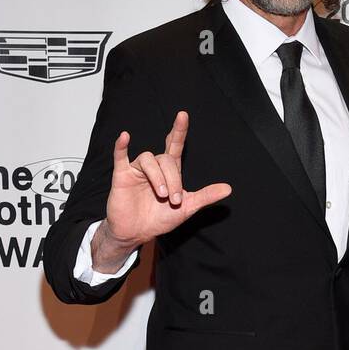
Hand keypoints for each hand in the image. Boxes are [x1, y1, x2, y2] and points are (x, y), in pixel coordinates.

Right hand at [103, 109, 231, 248]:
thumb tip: (228, 189)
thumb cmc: (160, 219)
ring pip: (149, 159)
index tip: (183, 116)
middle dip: (173, 179)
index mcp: (170, 171)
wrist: (138, 233)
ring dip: (158, 176)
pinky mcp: (122, 176)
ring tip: (161, 195)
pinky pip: (120, 156)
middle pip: (166, 158)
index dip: (179, 131)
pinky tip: (125, 137)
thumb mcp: (187, 207)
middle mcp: (154, 167)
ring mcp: (137, 170)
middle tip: (174, 200)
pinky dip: (121, 146)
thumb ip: (206, 196)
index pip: (175, 145)